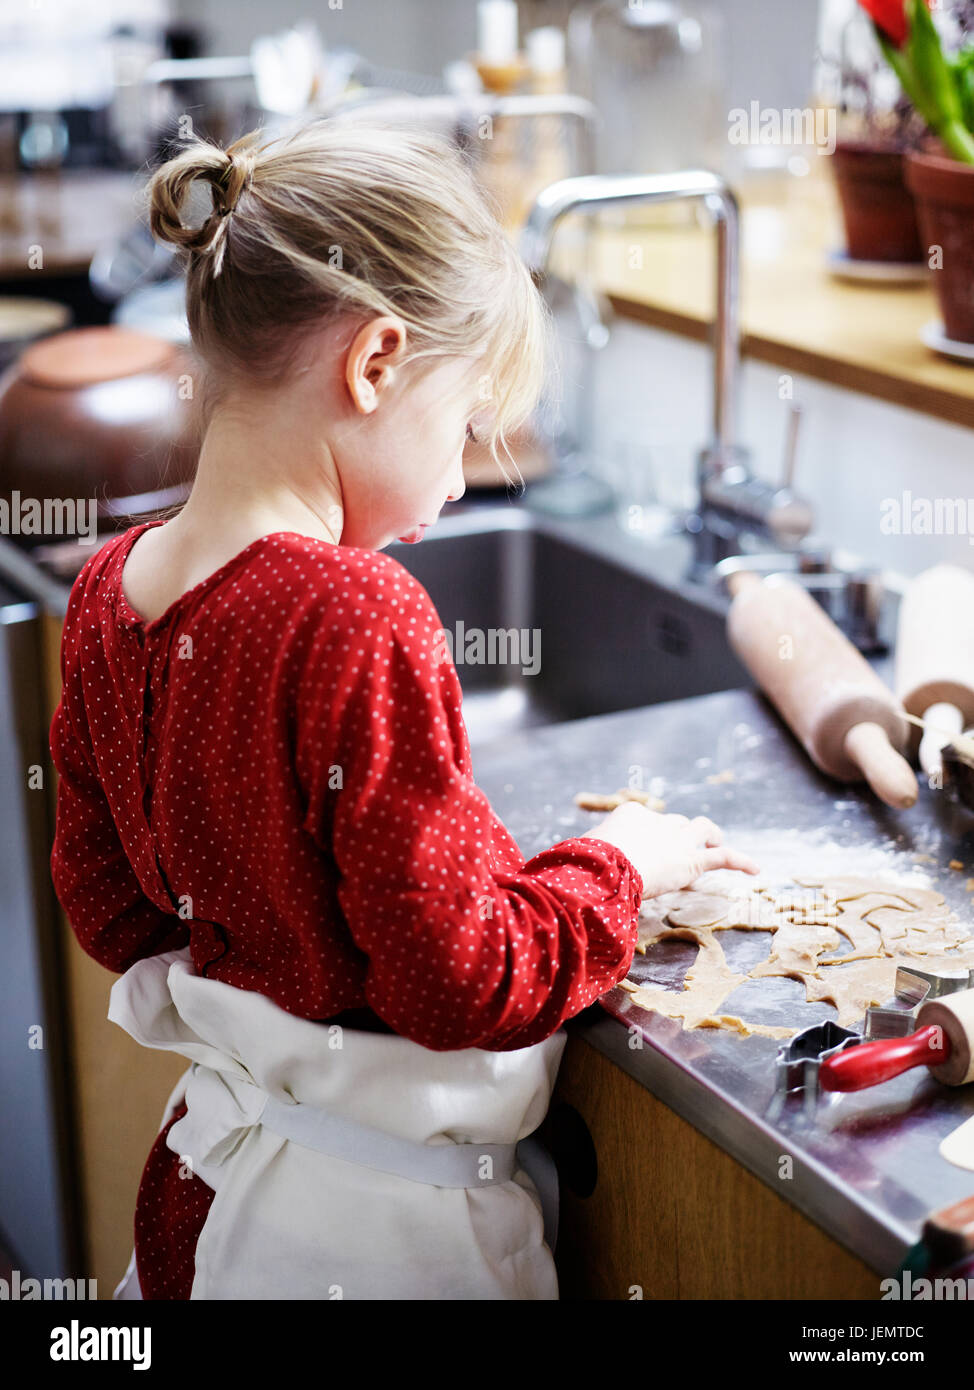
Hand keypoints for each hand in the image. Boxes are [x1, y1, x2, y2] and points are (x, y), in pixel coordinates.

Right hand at [581, 802, 758, 897]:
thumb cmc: (589, 862)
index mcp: (631, 814)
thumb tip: (572, 871)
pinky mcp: (693, 861)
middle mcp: (658, 821)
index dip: (648, 835)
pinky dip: (741, 861)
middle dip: (676, 835)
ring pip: (702, 828)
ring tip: (714, 843)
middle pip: (674, 823)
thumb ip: (589, 858)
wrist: (608, 866)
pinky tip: (755, 869)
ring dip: (710, 835)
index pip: (645, 820)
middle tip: (672, 855)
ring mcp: (678, 839)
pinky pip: (723, 857)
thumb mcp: (585, 854)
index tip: (641, 850)